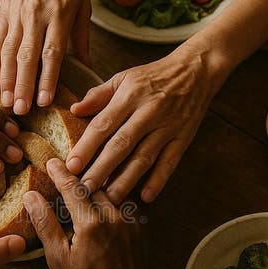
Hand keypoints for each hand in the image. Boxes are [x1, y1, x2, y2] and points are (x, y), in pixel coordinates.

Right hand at [0, 0, 90, 114]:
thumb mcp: (83, 4)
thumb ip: (82, 37)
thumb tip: (88, 67)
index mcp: (59, 15)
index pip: (52, 53)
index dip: (47, 78)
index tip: (44, 101)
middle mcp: (36, 16)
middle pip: (27, 57)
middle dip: (23, 86)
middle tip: (19, 111)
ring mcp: (17, 14)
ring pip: (9, 51)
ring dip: (6, 79)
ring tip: (5, 101)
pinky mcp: (4, 12)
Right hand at [23, 158, 151, 268]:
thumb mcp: (59, 260)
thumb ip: (45, 224)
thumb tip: (31, 196)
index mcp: (91, 223)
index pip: (72, 187)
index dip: (59, 171)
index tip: (50, 161)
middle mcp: (115, 216)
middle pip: (95, 183)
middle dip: (79, 174)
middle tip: (65, 167)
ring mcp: (132, 221)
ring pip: (112, 191)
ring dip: (98, 184)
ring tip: (83, 181)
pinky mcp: (142, 228)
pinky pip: (125, 203)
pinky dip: (112, 197)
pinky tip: (103, 201)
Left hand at [66, 40, 217, 202]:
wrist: (196, 70)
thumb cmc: (153, 76)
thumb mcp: (124, 77)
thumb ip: (98, 95)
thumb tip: (74, 110)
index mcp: (130, 95)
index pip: (104, 124)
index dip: (87, 146)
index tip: (71, 165)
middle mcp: (149, 112)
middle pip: (122, 144)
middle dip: (102, 168)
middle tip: (85, 189)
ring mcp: (168, 126)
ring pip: (144, 157)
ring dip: (126, 180)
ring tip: (110, 198)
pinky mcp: (183, 137)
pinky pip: (170, 162)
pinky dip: (159, 180)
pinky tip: (146, 197)